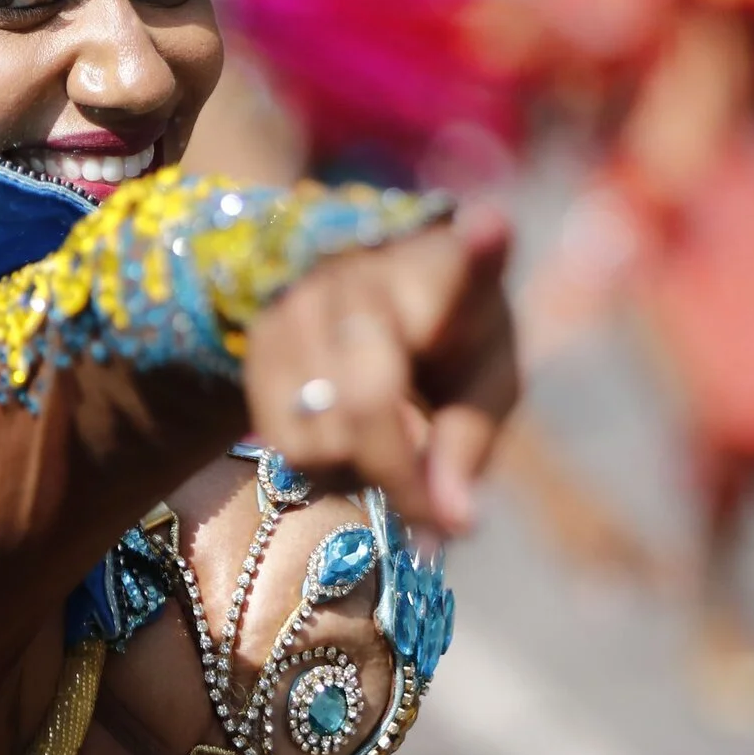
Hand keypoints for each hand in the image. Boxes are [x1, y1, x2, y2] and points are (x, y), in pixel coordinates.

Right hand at [240, 205, 518, 535]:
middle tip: (436, 516)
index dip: (482, 244)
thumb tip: (451, 524)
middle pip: (369, 403)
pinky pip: (286, 445)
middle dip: (402, 477)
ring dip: (360, 474)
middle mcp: (364, 273)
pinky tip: (348, 444)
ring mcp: (299, 303)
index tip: (495, 230)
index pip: (466, 252)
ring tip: (390, 454)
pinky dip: (323, 469)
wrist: (368, 302)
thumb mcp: (485, 385)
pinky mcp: (258, 341)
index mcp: (448, 269)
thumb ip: (471, 444)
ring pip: (318, 436)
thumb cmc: (449, 345)